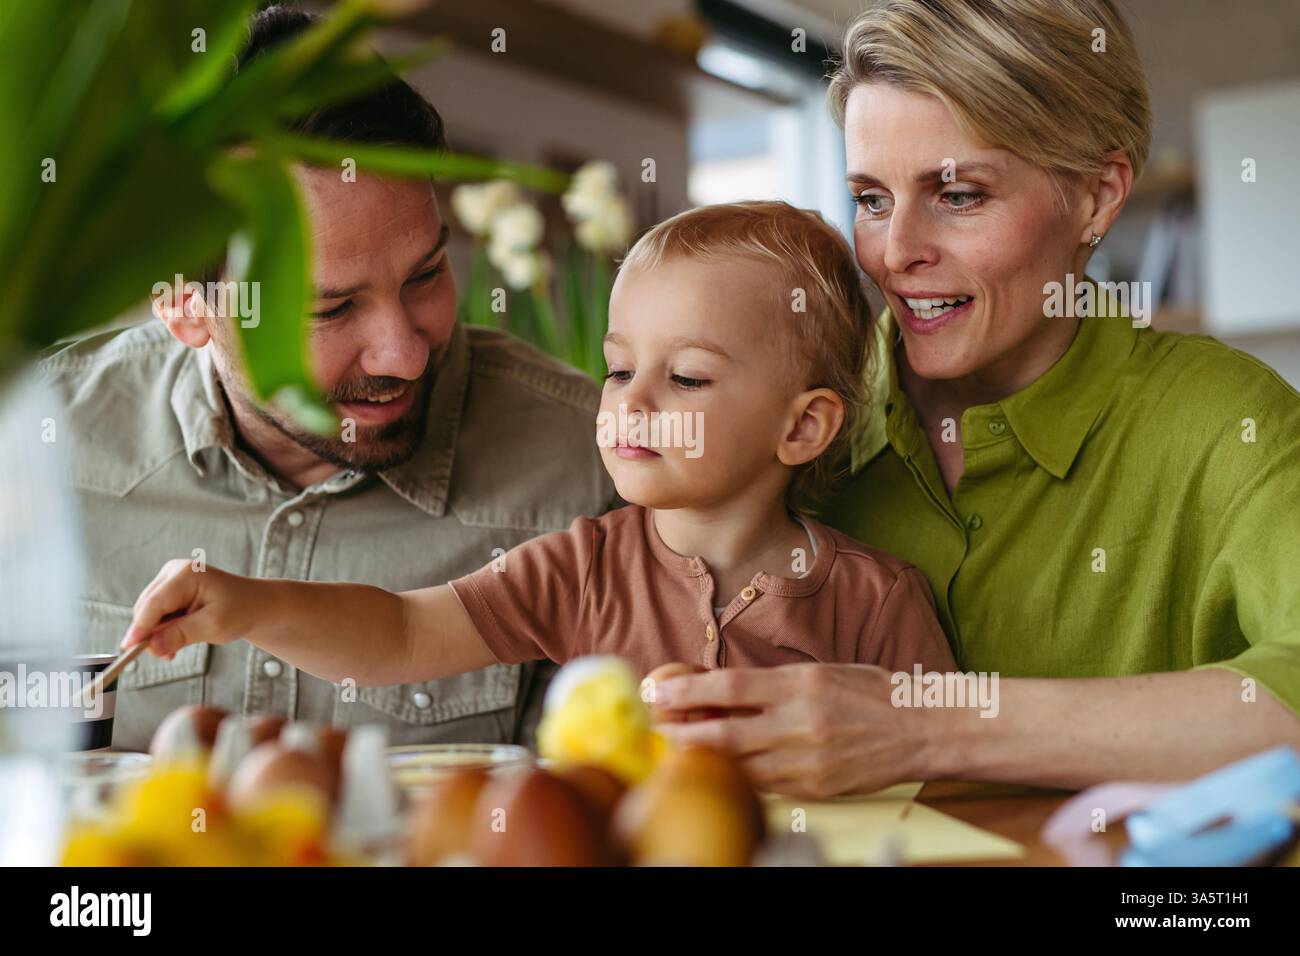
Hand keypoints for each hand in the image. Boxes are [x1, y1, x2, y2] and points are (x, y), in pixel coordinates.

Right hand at [120, 560, 249, 659]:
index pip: (154, 603)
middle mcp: (174, 571)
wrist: (255, 604)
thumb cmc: (240, 611)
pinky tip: (175, 641)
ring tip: (176, 650)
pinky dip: (163, 629)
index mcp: (187, 574)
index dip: (140, 628)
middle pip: (146, 608)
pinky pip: (156, 613)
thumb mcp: (213, 627)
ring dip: (159, 634)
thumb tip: (152, 648)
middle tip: (169, 656)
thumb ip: (181, 635)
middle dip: (152, 634)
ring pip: (148, 613)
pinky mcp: (170, 589)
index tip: (128, 650)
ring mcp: (170, 578)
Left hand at [651, 663, 938, 797]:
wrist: (920, 730)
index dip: (685, 691)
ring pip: (737, 768)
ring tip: (675, 753)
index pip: (729, 687)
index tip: (655, 692)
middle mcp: (799, 723)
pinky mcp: (813, 789)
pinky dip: (737, 778)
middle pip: (723, 735)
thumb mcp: (816, 673)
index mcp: (800, 684)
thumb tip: (713, 690)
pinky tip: (720, 772)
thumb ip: (767, 684)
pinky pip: (763, 785)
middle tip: (651, 731)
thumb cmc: (867, 693)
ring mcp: (805, 761)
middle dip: (679, 735)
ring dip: (702, 762)